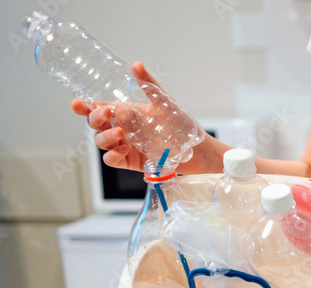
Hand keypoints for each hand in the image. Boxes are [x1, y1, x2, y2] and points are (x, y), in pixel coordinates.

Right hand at [70, 62, 218, 173]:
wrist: (196, 149)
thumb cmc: (181, 124)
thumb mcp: (164, 102)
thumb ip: (148, 85)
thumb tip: (136, 65)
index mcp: (127, 113)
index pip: (99, 107)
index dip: (84, 106)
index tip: (76, 103)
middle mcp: (122, 128)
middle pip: (95, 124)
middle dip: (94, 118)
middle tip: (105, 113)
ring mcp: (125, 145)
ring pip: (101, 142)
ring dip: (104, 136)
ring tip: (119, 132)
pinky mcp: (131, 161)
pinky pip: (112, 160)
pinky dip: (112, 155)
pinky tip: (123, 149)